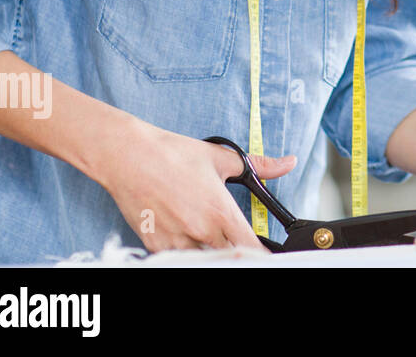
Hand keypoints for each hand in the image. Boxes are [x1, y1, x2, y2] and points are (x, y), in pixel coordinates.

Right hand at [98, 122, 296, 252]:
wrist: (128, 156)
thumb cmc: (172, 155)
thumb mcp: (221, 158)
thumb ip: (259, 166)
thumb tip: (287, 163)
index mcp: (220, 211)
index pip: (250, 248)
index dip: (260, 253)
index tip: (266, 253)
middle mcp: (200, 231)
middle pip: (228, 257)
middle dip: (237, 252)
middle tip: (238, 242)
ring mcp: (176, 241)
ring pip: (204, 259)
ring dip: (212, 252)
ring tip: (212, 237)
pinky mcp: (156, 245)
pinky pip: (179, 257)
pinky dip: (189, 252)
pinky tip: (190, 238)